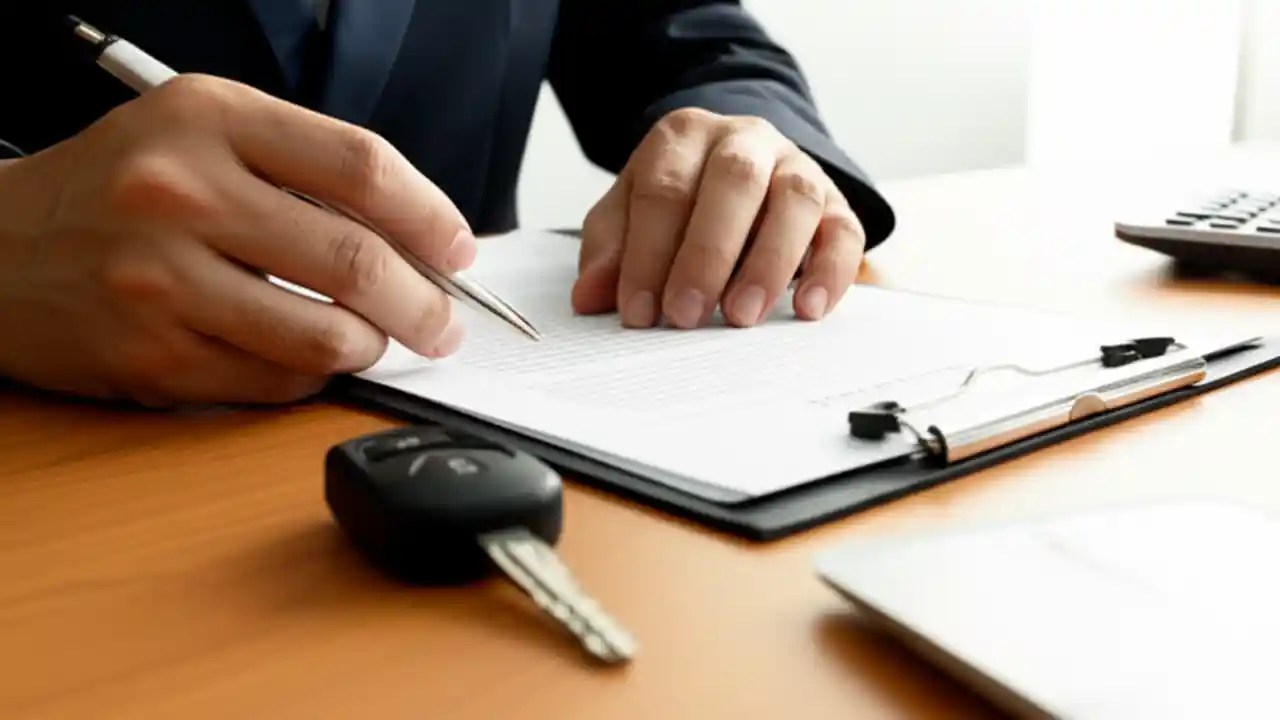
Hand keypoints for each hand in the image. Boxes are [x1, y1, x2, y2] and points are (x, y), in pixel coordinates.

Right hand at [0, 74, 472, 406]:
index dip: (431, 216)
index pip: (361, 166)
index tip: (458, 249)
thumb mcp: (201, 136)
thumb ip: (303, 168)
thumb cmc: (115, 191)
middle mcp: (182, 193)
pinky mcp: (152, 356)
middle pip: (356, 258)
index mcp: (209, 120)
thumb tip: (418, 237)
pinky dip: (314, 377)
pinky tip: (309, 358)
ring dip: (373, 346)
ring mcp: (162, 281)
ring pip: (325, 336)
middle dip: (425, 303)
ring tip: (376, 339)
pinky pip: (276, 382)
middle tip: (444, 322)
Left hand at [571, 107, 865, 328]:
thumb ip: (611, 250)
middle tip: (686, 315)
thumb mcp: (631, 215)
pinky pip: (845, 232)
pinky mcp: (836, 204)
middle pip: (734, 182)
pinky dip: (830, 272)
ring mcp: (797, 167)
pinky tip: (807, 310)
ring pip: (795, 200)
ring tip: (742, 316)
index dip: (648, 252)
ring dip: (768, 263)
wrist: (743, 175)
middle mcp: (745, 141)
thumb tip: (589, 297)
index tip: (639, 311)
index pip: (664, 187)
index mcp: (685, 136)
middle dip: (706, 254)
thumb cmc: (680, 203)